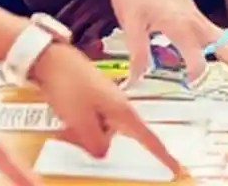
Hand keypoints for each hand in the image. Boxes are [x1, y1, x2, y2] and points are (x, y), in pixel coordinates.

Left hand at [32, 44, 182, 174]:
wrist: (51, 58)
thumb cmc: (68, 81)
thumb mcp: (81, 121)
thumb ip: (96, 143)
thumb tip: (103, 154)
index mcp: (123, 111)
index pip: (149, 139)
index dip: (163, 156)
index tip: (175, 168)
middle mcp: (119, 105)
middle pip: (117, 138)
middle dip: (99, 143)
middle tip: (77, 136)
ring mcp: (106, 100)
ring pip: (101, 130)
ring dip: (84, 133)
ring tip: (66, 123)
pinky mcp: (93, 98)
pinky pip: (91, 120)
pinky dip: (79, 124)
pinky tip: (65, 117)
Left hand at [101, 0, 227, 82]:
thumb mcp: (131, 24)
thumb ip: (138, 54)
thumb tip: (138, 78)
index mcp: (180, 24)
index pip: (198, 60)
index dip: (196, 76)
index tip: (189, 85)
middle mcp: (192, 18)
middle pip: (223, 43)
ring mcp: (192, 11)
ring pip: (218, 34)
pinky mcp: (188, 7)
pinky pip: (207, 27)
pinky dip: (214, 40)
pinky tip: (206, 48)